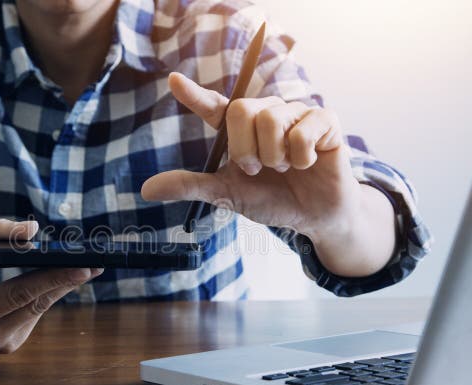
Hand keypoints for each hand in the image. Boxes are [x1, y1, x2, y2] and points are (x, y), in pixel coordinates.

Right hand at [0, 219, 100, 355]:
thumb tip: (32, 230)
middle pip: (11, 298)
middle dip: (50, 280)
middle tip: (82, 267)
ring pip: (33, 307)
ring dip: (64, 285)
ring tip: (93, 267)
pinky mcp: (7, 347)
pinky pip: (36, 313)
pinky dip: (54, 292)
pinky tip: (74, 278)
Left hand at [141, 73, 395, 276]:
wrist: (313, 216)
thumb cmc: (272, 199)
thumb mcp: (228, 195)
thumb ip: (191, 186)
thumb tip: (147, 189)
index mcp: (241, 129)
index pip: (214, 107)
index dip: (194, 95)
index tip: (174, 81)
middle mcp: (266, 113)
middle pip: (242, 111)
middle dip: (246, 150)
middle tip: (260, 169)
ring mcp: (296, 113)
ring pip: (271, 121)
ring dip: (275, 157)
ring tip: (286, 168)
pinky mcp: (324, 120)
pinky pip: (302, 131)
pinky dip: (301, 157)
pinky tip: (308, 163)